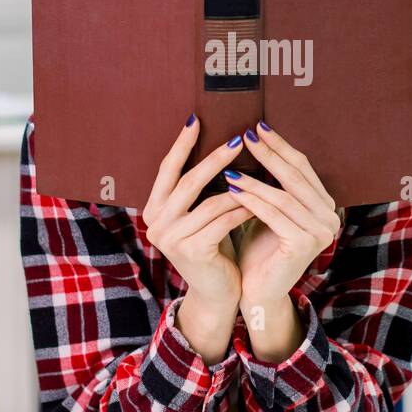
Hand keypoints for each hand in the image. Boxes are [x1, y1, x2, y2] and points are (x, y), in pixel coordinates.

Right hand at [142, 118, 252, 312]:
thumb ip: (198, 189)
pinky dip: (242, 209)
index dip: (181, 144)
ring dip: (238, 187)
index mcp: (153, 209)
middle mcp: (155, 223)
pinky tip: (258, 201)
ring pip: (210, 202)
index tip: (196, 119)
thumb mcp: (200, 215)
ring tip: (258, 172)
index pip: (167, 169)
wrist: (217, 292)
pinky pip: (223, 221)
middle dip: (215, 158)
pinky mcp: (192, 251)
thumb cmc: (213, 247)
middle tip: (237, 139)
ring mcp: (171, 239)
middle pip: (187, 181)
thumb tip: (216, 143)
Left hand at [225, 124, 340, 314]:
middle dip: (269, 154)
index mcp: (324, 205)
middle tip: (246, 135)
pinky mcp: (305, 244)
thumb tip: (255, 138)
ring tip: (230, 167)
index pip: (302, 167)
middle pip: (296, 177)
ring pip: (284, 196)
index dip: (280, 146)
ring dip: (255, 179)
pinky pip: (275, 215)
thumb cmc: (259, 248)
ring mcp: (321, 232)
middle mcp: (330, 217)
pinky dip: (253, 200)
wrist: (257, 290)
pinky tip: (233, 189)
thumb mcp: (267, 209)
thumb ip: (271, 182)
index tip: (257, 128)